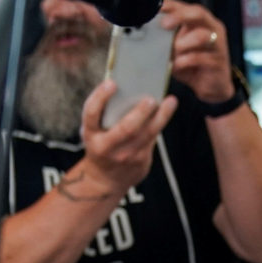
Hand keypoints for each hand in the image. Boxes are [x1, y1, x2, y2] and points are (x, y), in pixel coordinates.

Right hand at [76, 80, 176, 196]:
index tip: (112, 83)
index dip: (100, 97)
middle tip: (151, 98)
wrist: (105, 179)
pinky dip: (160, 122)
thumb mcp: (94, 132)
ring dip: (161, 116)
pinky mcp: (141, 160)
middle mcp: (107, 147)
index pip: (92, 114)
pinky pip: (153, 138)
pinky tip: (167, 110)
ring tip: (171, 101)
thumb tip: (130, 89)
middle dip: (140, 113)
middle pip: (126, 128)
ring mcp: (125, 155)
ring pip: (147, 134)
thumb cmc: (101, 145)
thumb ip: (106, 115)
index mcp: (90, 134)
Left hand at [160, 0, 234, 104]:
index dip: (171, 5)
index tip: (157, 8)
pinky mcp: (218, 62)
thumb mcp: (177, 46)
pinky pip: (199, 57)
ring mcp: (218, 45)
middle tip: (164, 25)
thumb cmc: (192, 63)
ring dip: (182, 44)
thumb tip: (145, 29)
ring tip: (171, 53)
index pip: (186, 7)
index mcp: (200, 21)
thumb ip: (167, 35)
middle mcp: (212, 29)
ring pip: (201, 35)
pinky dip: (184, 61)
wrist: (211, 85)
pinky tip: (176, 66)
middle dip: (179, 16)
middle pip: (198, 13)